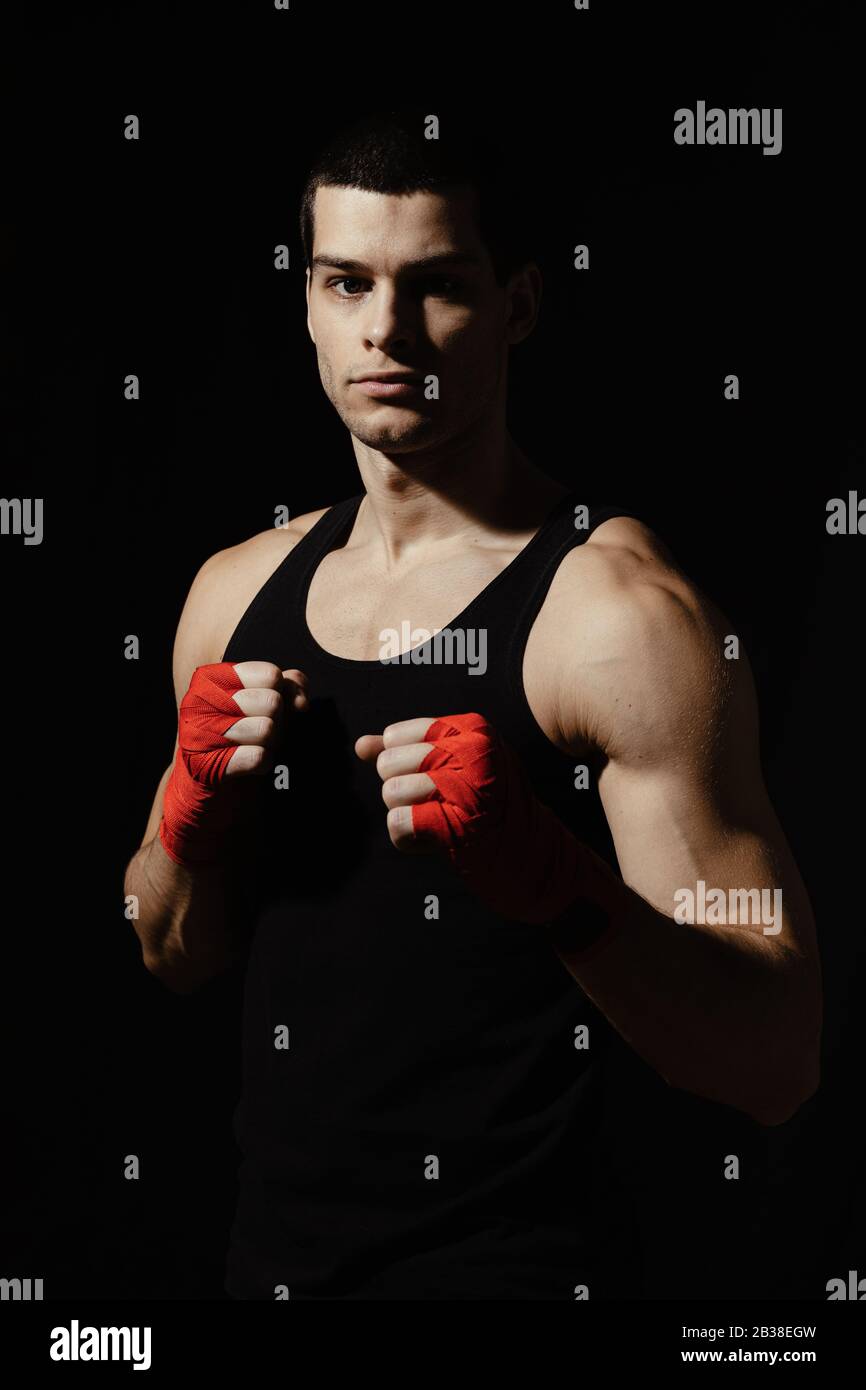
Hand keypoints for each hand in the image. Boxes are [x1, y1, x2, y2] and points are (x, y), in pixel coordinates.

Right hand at [160, 660, 307, 866]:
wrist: (215, 784)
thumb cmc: (243, 735)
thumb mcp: (266, 704)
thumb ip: (287, 687)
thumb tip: (300, 701)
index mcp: (210, 677)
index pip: (271, 674)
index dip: (285, 694)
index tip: (274, 708)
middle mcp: (197, 701)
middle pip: (272, 702)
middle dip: (278, 722)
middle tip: (262, 734)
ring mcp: (196, 733)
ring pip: (266, 729)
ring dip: (271, 744)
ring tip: (254, 747)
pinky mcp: (204, 766)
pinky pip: (258, 758)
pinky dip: (264, 764)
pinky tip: (251, 764)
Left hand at [355, 711, 592, 924]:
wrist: (542, 864)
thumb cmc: (496, 815)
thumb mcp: (459, 771)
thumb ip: (408, 753)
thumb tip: (362, 744)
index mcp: (474, 730)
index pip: (397, 736)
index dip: (401, 767)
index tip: (436, 785)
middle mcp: (473, 751)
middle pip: (389, 764)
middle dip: (400, 795)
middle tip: (440, 809)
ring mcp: (469, 787)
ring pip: (391, 793)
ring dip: (406, 819)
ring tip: (441, 825)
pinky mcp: (461, 825)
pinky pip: (398, 823)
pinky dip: (408, 841)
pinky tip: (435, 843)